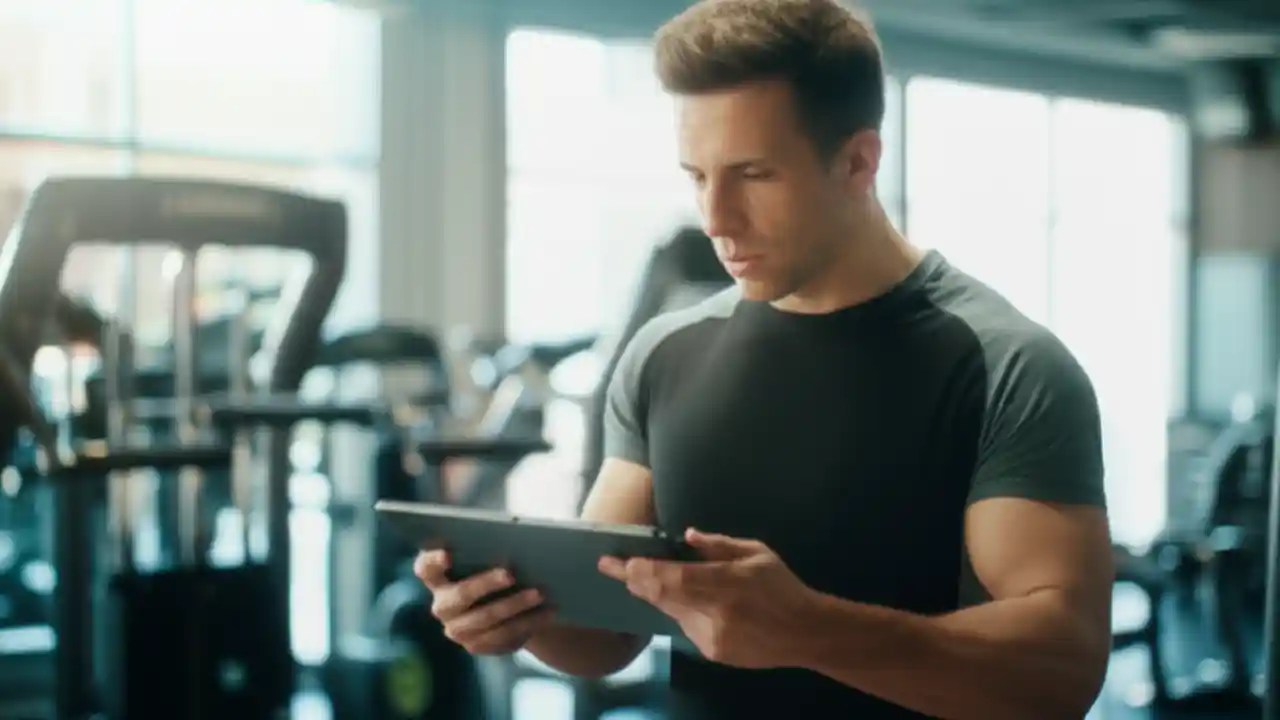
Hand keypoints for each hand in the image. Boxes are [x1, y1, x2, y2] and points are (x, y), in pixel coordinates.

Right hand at [414, 550, 555, 654]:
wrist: (509, 602)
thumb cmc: (496, 565)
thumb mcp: (491, 554)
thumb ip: (492, 546)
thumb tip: (519, 537)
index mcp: (436, 576)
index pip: (425, 568)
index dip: (433, 561)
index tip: (449, 553)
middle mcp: (442, 605)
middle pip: (459, 596)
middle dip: (485, 584)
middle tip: (510, 573)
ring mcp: (457, 629)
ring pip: (486, 619)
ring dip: (515, 605)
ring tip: (540, 593)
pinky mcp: (478, 645)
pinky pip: (504, 636)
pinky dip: (529, 622)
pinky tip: (548, 611)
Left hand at [598, 528, 819, 668]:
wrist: (805, 633)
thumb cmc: (782, 586)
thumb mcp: (756, 553)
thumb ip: (719, 545)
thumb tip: (687, 535)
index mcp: (729, 583)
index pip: (674, 577)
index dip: (643, 570)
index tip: (621, 561)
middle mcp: (717, 613)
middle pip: (663, 597)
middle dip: (634, 580)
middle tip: (611, 567)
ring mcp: (713, 637)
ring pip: (671, 612)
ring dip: (659, 594)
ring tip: (643, 577)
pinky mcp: (712, 652)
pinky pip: (685, 626)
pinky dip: (681, 610)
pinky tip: (689, 601)